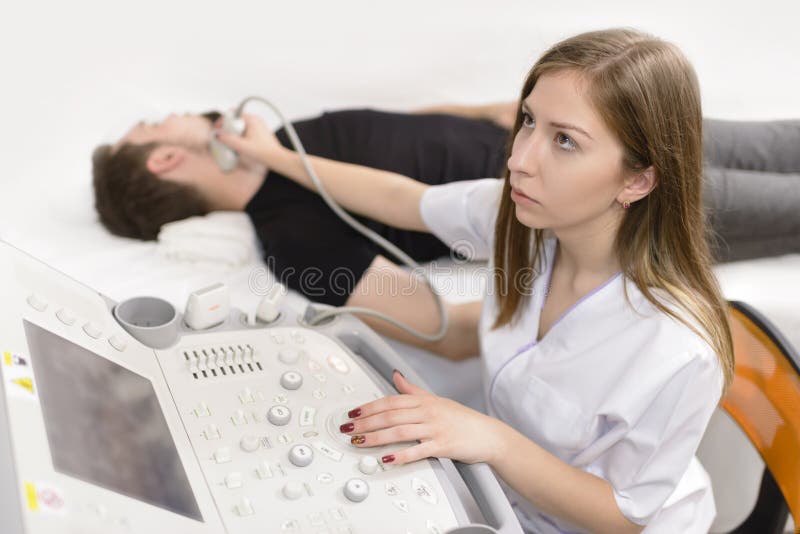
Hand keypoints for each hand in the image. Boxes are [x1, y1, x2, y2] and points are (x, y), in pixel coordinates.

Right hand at [215, 113, 284, 164]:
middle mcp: (256, 120)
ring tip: (232, 143)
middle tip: (225, 138)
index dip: (222, 121)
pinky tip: (240, 145)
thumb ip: (228, 140)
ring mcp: (258, 126)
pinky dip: (241, 136)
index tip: (218, 129)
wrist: (276, 159)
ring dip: (234, 133)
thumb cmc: (264, 153)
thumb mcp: (242, 146)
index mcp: (252, 119)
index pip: (232, 113)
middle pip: (236, 120)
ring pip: (241, 126)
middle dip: (228, 128)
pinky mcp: (260, 132)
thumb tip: (218, 135)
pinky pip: (246, 130)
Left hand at [340, 370, 504, 465]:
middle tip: (347, 428)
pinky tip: (387, 459)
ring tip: (359, 442)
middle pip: (390, 415)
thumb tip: (395, 376)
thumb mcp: (436, 399)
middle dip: (365, 422)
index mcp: (424, 401)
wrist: (488, 434)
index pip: (390, 401)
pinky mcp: (442, 446)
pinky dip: (401, 455)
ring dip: (376, 437)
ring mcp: (434, 429)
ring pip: (399, 431)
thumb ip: (413, 390)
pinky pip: (418, 450)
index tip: (353, 412)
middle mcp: (427, 412)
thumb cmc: (462, 419)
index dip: (369, 406)